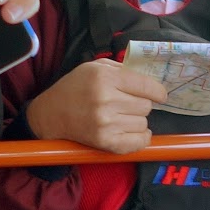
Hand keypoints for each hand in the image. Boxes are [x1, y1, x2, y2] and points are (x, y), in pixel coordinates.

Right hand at [25, 60, 168, 152]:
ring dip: (135, 121)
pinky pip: (140, 141)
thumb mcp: (93, 67)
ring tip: (118, 117)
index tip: (158, 95)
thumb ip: (122, 69)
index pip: (148, 86)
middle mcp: (105, 100)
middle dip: (139, 104)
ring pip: (144, 123)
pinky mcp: (105, 141)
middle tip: (123, 104)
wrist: (50, 115)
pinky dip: (139, 137)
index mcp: (104, 78)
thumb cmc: (74, 88)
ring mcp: (105, 123)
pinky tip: (128, 131)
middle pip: (147, 106)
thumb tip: (150, 80)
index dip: (158, 92)